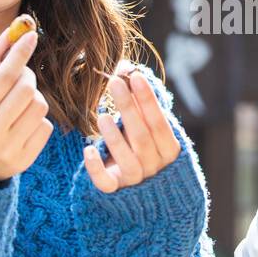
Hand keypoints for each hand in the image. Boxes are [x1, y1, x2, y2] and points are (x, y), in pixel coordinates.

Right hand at [0, 25, 52, 184]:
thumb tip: (10, 33)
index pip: (4, 76)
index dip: (20, 53)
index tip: (31, 35)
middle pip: (26, 89)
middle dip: (26, 75)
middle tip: (18, 76)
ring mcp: (8, 151)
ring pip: (39, 106)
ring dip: (33, 96)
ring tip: (17, 102)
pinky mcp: (24, 161)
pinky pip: (46, 126)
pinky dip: (37, 118)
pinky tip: (21, 122)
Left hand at [83, 66, 181, 193]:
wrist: (142, 189)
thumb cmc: (143, 144)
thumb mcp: (146, 123)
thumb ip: (138, 98)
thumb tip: (126, 66)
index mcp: (168, 149)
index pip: (159, 122)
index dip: (147, 99)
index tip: (135, 77)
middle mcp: (155, 165)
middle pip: (142, 137)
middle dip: (128, 108)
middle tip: (114, 83)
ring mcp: (136, 179)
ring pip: (127, 159)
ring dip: (114, 137)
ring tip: (102, 115)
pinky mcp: (116, 190)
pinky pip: (106, 183)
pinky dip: (96, 168)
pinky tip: (88, 150)